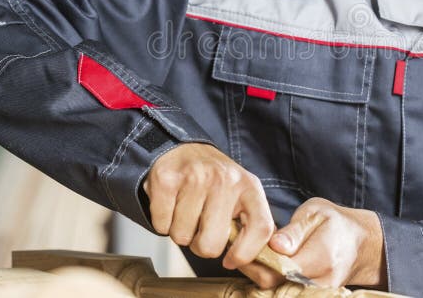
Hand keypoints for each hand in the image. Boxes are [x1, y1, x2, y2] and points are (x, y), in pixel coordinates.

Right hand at [143, 143, 273, 269]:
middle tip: (202, 226)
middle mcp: (225, 179)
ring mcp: (195, 178)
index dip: (246, 254)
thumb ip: (250, 229)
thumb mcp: (241, 196)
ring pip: (182, 237)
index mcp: (250, 186)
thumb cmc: (214, 182)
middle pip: (212, 244)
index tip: (231, 260)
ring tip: (187, 210)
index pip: (262, 229)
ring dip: (181, 231)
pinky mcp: (167, 180)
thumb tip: (261, 272)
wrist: (182, 149)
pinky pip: (161, 226)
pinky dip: (162, 223)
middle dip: (202, 245)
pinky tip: (172, 204)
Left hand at [240, 197, 386, 288]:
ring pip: (277, 288)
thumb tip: (275, 245)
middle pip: (274, 282)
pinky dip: (276, 278)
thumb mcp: (316, 213)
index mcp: (322, 256)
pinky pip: (285, 290)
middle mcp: (322, 281)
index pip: (278, 267)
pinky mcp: (313, 296)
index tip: (249, 240)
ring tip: (267, 252)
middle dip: (258, 265)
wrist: (360, 244)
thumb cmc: (336, 223)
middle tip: (253, 245)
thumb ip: (294, 231)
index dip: (258, 256)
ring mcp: (319, 293)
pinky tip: (276, 264)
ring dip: (266, 272)